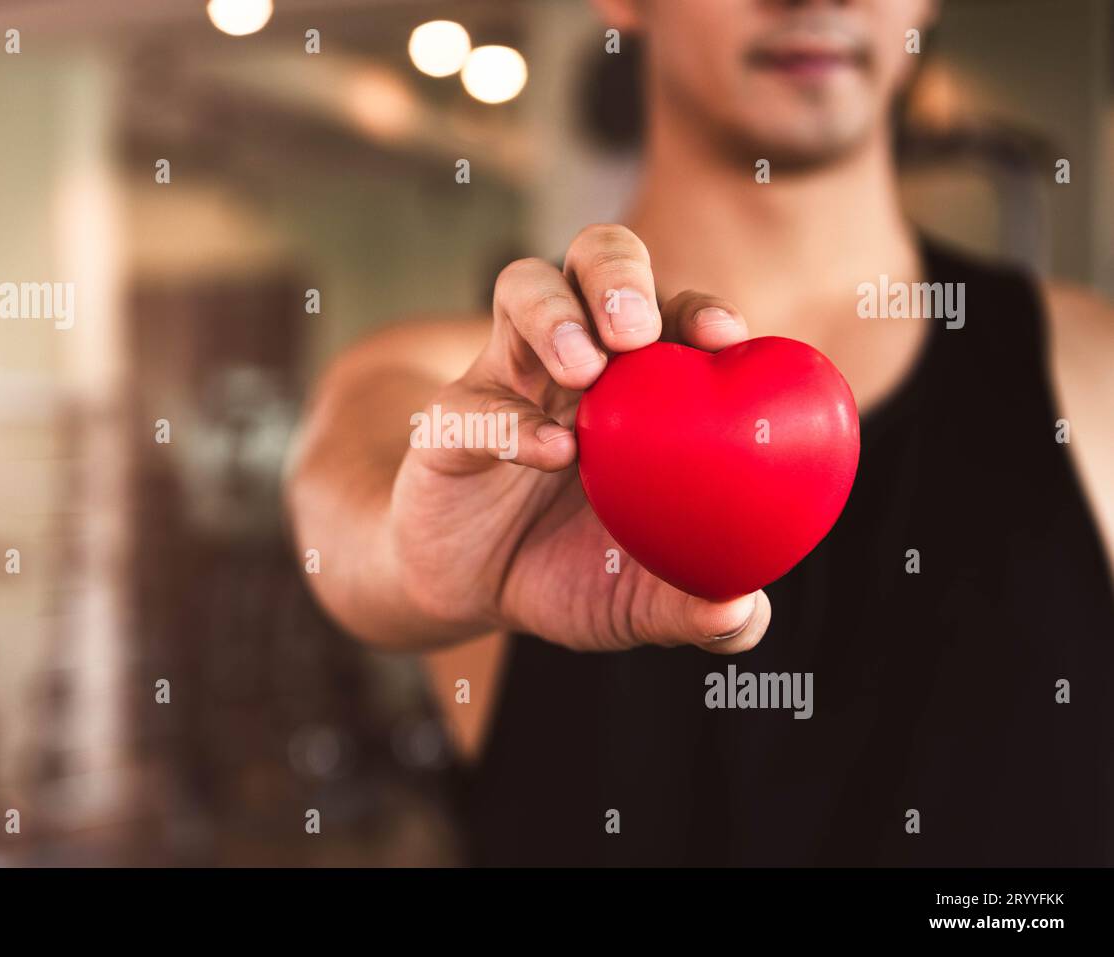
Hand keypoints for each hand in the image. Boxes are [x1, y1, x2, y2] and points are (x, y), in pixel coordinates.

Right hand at [391, 224, 771, 651]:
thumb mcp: (637, 601)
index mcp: (637, 384)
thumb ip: (691, 608)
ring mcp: (506, 378)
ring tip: (585, 369)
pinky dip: (510, 420)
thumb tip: (742, 616)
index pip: (674, 314)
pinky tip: (550, 452)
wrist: (467, 592)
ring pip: (524, 288)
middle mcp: (575, 360)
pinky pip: (471, 401)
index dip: (700, 310)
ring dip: (557, 314)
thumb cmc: (568, 572)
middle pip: (598, 258)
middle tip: (637, 329)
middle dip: (619, 273)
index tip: (724, 338)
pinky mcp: (447, 421)